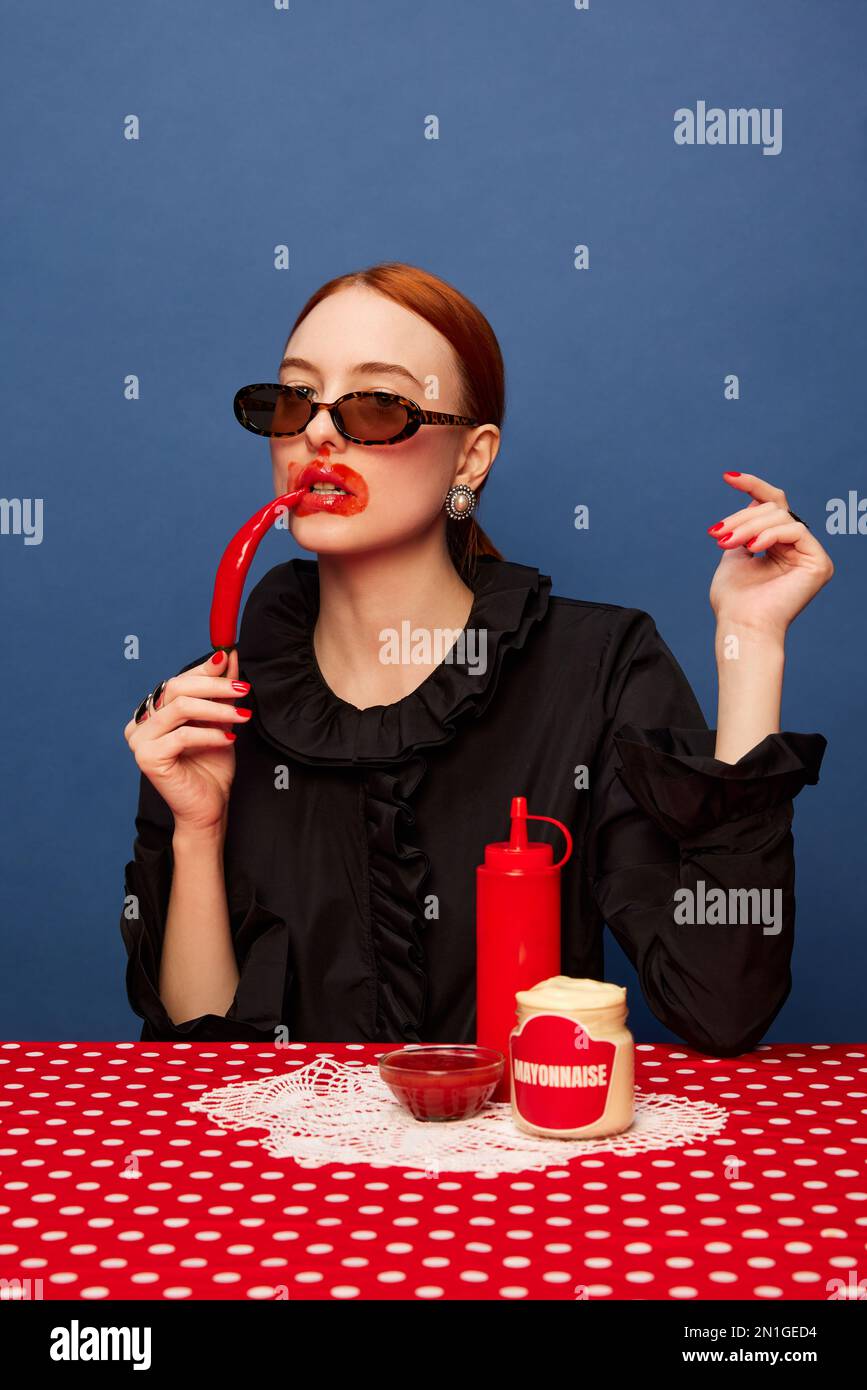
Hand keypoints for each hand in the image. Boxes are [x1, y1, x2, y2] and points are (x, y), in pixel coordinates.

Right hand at [123, 649, 249, 835]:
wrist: (208, 807)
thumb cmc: (211, 767)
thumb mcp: (220, 721)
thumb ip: (219, 691)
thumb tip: (227, 655)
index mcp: (153, 712)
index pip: (177, 680)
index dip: (203, 668)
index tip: (228, 657)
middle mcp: (140, 723)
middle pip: (176, 687)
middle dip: (214, 685)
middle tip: (242, 687)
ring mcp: (139, 740)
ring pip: (181, 707)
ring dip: (217, 708)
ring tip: (243, 716)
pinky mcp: (147, 758)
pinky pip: (183, 735)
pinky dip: (210, 734)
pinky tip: (229, 739)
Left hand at [707, 471, 833, 637]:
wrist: (741, 626)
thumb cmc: (734, 601)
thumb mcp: (734, 555)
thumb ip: (744, 530)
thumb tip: (751, 501)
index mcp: (780, 546)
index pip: (772, 505)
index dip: (752, 486)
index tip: (727, 476)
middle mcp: (798, 548)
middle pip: (773, 508)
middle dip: (741, 518)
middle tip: (718, 535)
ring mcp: (810, 555)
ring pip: (780, 516)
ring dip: (748, 526)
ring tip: (727, 543)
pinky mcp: (819, 563)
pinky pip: (795, 530)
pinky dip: (770, 534)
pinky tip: (753, 547)